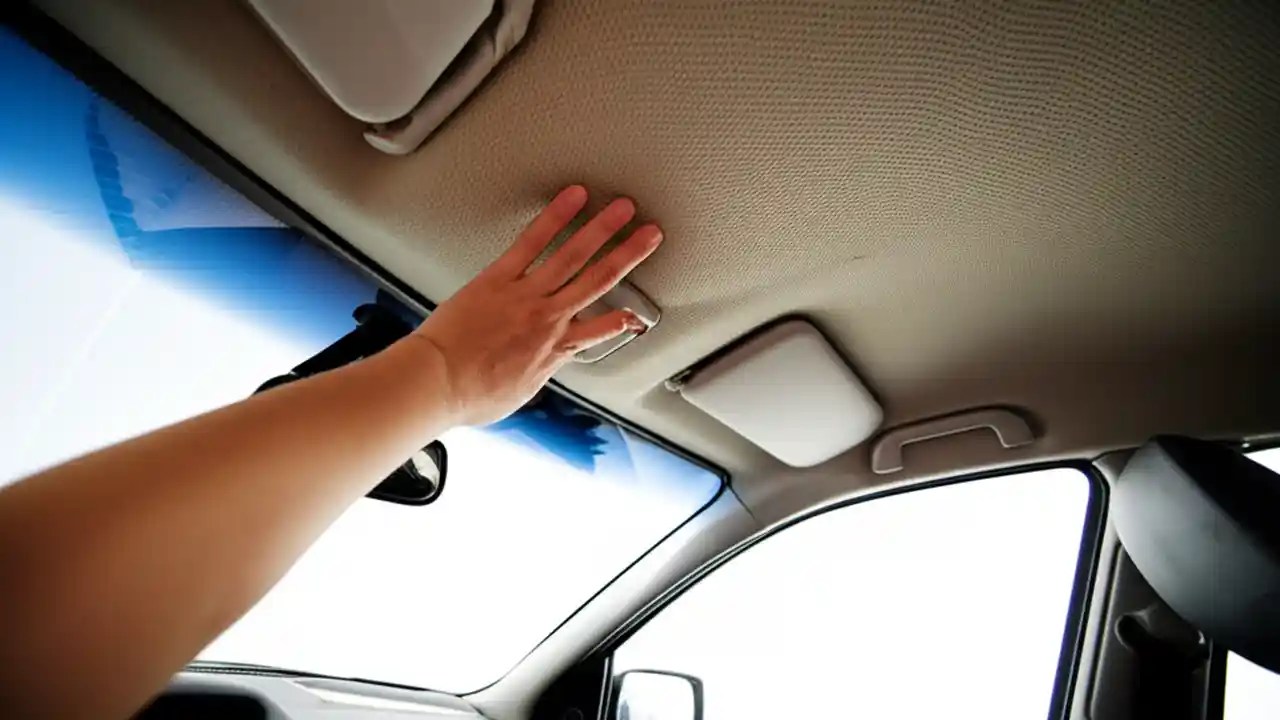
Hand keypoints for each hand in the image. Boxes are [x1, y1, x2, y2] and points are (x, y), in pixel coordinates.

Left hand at [406, 185, 661, 425]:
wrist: (437, 383)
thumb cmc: (469, 394)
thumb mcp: (518, 392)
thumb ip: (536, 372)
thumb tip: (538, 369)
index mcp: (554, 350)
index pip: (601, 330)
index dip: (622, 319)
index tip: (637, 310)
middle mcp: (549, 318)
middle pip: (599, 280)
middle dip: (629, 256)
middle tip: (650, 235)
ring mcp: (526, 294)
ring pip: (575, 256)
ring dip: (604, 229)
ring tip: (623, 209)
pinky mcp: (500, 277)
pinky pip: (533, 241)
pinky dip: (556, 218)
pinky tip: (573, 198)